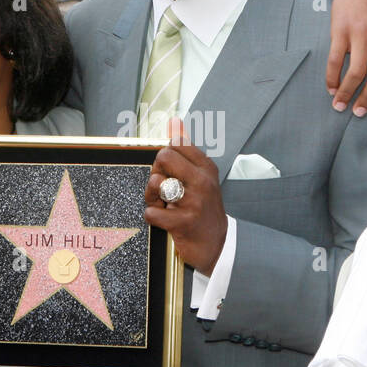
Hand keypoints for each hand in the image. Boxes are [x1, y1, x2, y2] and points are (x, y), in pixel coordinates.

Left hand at [143, 118, 227, 272]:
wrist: (216, 245)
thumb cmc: (204, 208)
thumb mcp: (201, 176)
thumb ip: (185, 148)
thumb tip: (174, 121)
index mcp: (206, 167)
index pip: (177, 143)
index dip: (167, 157)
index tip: (173, 172)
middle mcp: (202, 181)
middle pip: (163, 156)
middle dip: (157, 172)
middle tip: (166, 188)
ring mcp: (193, 202)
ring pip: (155, 182)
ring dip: (153, 197)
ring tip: (166, 205)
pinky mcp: (183, 222)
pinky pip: (151, 211)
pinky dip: (153, 216)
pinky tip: (165, 219)